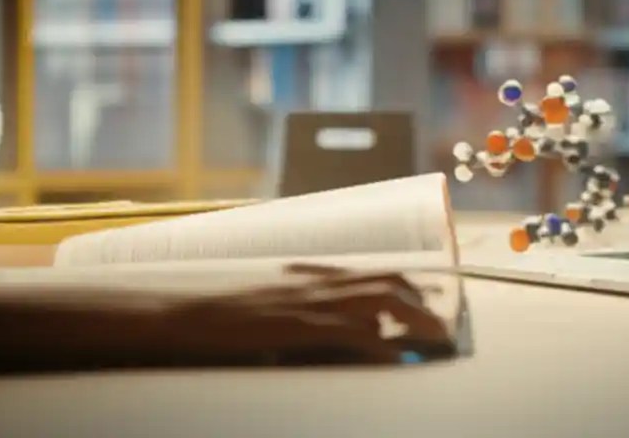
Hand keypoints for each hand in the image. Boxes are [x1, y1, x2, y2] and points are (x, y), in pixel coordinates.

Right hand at [168, 269, 450, 365]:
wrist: (185, 312)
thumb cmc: (224, 311)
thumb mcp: (273, 300)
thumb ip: (309, 303)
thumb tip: (353, 325)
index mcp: (312, 275)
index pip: (373, 270)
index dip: (409, 282)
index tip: (433, 294)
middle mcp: (317, 283)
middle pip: (385, 282)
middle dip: (421, 301)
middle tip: (443, 323)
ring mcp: (308, 304)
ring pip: (378, 303)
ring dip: (413, 319)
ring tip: (436, 337)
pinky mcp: (297, 327)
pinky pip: (350, 334)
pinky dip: (379, 345)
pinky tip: (397, 358)